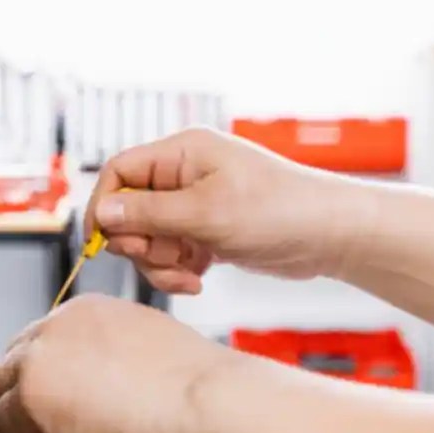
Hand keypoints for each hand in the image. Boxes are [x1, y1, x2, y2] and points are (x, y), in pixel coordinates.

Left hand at [0, 294, 233, 432]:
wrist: (205, 404)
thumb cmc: (192, 386)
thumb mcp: (141, 345)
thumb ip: (101, 353)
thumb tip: (87, 379)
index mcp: (82, 311)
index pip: (37, 344)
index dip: (47, 378)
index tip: (61, 398)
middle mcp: (54, 329)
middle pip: (10, 365)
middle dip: (28, 396)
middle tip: (58, 422)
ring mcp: (39, 362)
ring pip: (0, 396)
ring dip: (24, 421)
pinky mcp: (32, 398)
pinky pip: (5, 428)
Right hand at [85, 127, 376, 293]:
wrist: (332, 235)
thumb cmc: (279, 211)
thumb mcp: (205, 213)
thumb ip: (148, 213)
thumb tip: (102, 213)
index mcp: (182, 154)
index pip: (119, 173)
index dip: (105, 206)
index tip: (105, 240)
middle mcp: (184, 175)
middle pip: (129, 210)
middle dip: (139, 243)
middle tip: (162, 259)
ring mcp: (194, 204)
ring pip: (148, 237)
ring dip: (159, 263)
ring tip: (187, 276)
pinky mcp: (206, 231)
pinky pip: (170, 253)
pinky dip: (177, 270)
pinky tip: (199, 278)